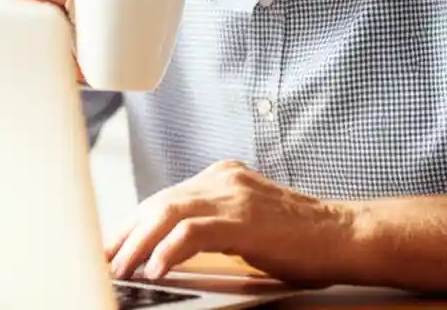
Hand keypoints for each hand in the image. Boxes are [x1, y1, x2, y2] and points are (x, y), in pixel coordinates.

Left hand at [106, 160, 355, 286]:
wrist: (343, 235)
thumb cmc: (300, 239)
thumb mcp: (248, 223)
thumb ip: (213, 224)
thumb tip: (170, 249)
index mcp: (221, 177)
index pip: (164, 198)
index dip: (133, 223)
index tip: (111, 246)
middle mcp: (221, 179)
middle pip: (157, 203)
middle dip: (125, 234)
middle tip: (103, 260)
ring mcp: (232, 195)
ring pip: (167, 213)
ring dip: (137, 243)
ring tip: (120, 269)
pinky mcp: (243, 218)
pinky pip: (193, 232)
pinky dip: (169, 250)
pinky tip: (156, 269)